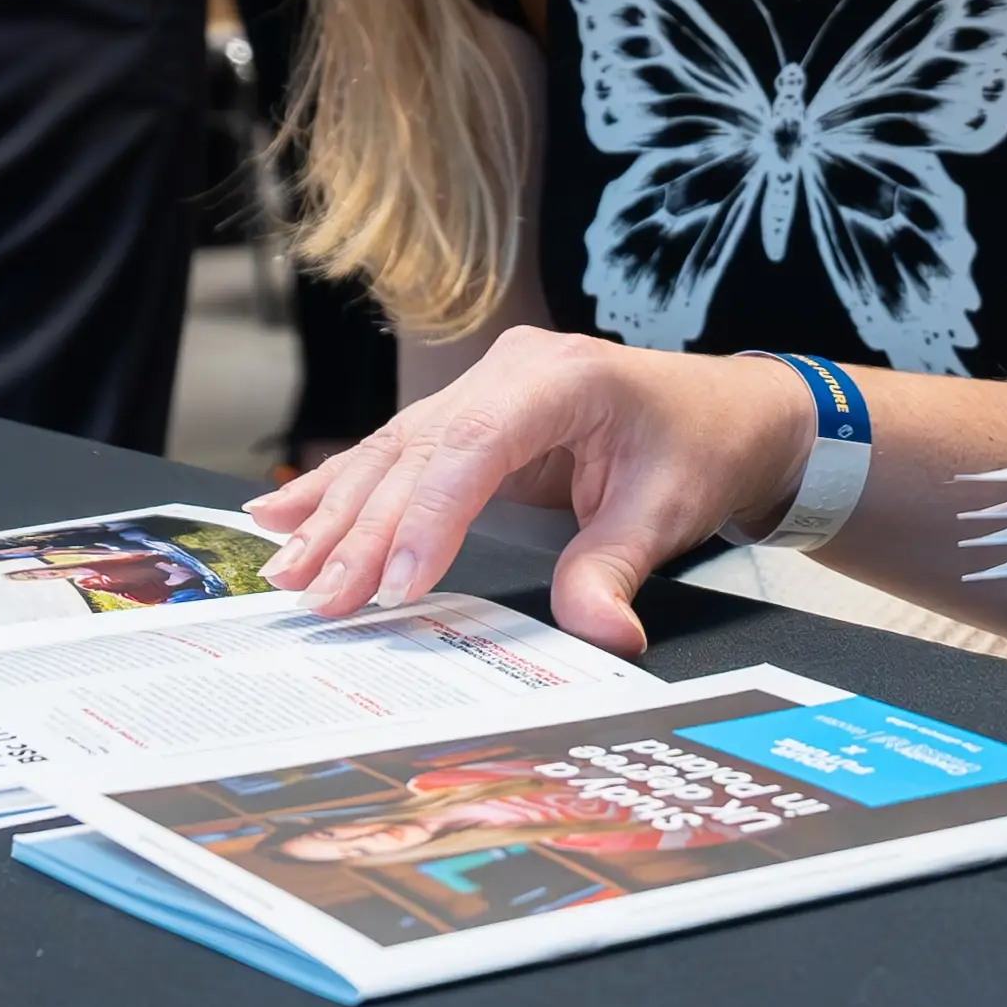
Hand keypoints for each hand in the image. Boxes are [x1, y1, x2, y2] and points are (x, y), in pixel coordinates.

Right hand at [251, 324, 805, 653]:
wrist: (726, 412)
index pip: (473, 448)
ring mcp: (482, 385)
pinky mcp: (468, 414)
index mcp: (561, 377)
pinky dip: (338, 487)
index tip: (394, 587)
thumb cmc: (698, 448)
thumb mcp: (667, 513)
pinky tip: (281, 514)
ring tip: (285, 568)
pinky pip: (394, 450)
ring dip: (333, 514)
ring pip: (391, 451)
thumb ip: (615, 571)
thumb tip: (601, 636)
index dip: (426, 518)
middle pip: (417, 451)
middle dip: (361, 530)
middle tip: (319, 597)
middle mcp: (509, 370)